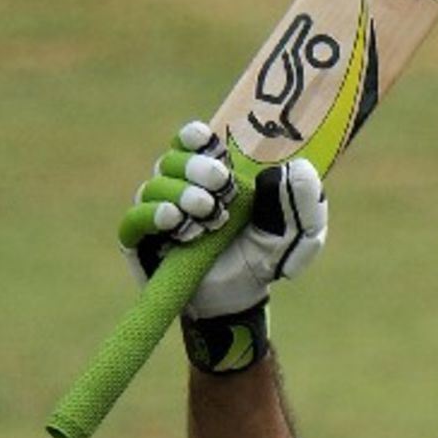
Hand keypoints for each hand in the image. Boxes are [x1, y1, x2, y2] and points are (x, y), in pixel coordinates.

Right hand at [119, 121, 326, 318]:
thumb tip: (296, 168)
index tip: (209, 140)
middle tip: (222, 182)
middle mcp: (181, 188)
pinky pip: (134, 219)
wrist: (240, 301)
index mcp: (214, 175)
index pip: (192, 141)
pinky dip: (152, 214)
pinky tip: (174, 219)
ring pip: (154, 185)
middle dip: (196, 167)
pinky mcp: (141, 242)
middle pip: (172, 159)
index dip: (194, 136)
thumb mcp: (298, 233)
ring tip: (210, 216)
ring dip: (182, 194)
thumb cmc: (265, 258)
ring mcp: (159, 214)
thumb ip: (303, 202)